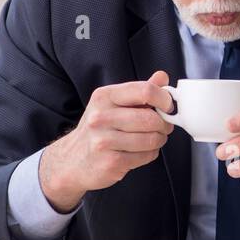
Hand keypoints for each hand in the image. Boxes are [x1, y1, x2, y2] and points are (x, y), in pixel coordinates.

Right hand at [39, 70, 173, 211]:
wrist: (73, 160)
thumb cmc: (99, 130)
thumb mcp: (114, 104)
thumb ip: (140, 91)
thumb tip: (162, 77)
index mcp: (104, 97)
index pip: (145, 90)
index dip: (164, 100)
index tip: (167, 106)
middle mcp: (100, 117)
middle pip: (151, 118)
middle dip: (164, 124)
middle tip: (162, 126)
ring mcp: (103, 141)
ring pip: (151, 139)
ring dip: (158, 140)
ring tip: (151, 139)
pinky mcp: (110, 162)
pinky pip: (146, 156)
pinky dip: (150, 154)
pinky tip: (139, 151)